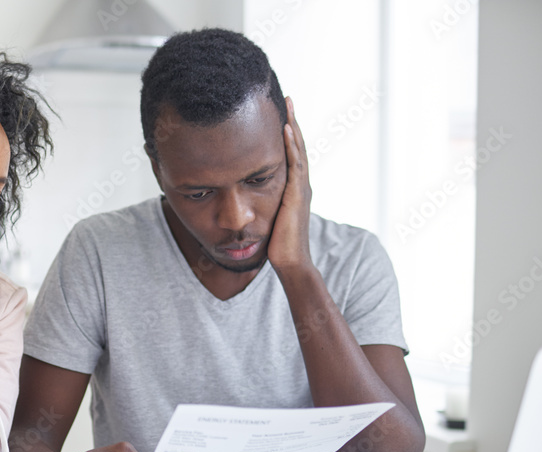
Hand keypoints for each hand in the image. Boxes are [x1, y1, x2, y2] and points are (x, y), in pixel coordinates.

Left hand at [267, 96, 313, 274]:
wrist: (290, 263)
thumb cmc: (275, 245)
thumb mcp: (265, 218)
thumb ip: (259, 205)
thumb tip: (241, 198)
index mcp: (293, 188)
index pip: (290, 154)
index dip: (285, 133)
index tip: (277, 112)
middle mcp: (300, 184)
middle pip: (297, 145)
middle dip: (291, 121)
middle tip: (285, 98)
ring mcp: (301, 188)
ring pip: (298, 150)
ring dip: (293, 126)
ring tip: (287, 105)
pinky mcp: (297, 195)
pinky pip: (295, 164)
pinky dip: (291, 145)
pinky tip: (285, 130)